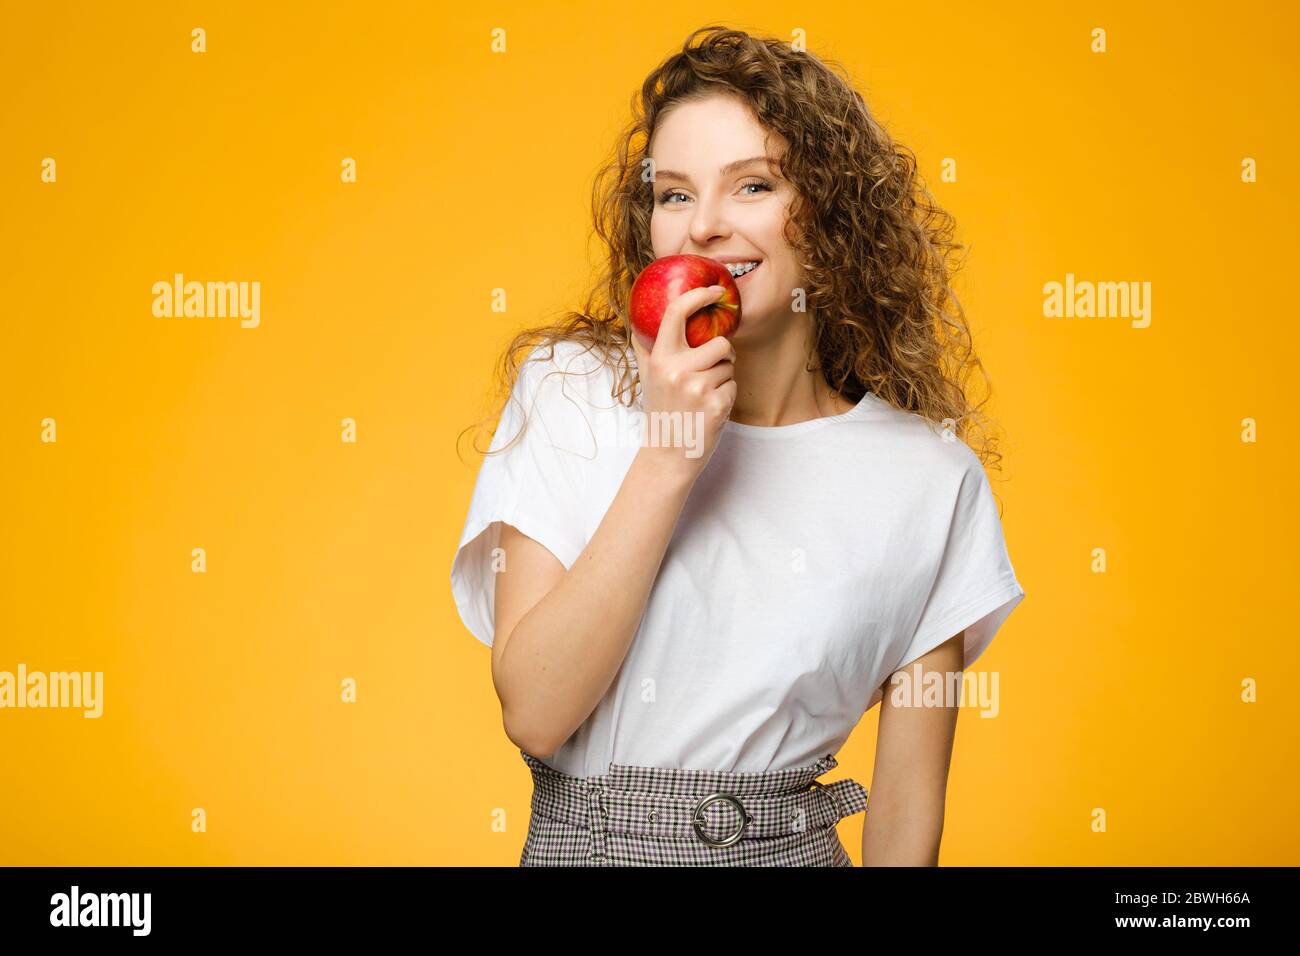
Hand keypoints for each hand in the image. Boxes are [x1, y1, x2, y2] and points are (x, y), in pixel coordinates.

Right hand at [629, 284, 736, 477]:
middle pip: (720, 343)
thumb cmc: (661, 413)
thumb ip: (648, 348)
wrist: (668, 456)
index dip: (698, 295)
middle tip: (708, 373)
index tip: (714, 290)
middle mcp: (678, 370)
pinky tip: (710, 410)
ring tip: (704, 396)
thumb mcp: (648, 378)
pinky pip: (734, 386)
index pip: (677, 313)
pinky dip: (727, 396)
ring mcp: (698, 388)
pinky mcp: (717, 405)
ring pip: (730, 365)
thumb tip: (641, 318)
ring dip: (724, 378)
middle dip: (722, 355)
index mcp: (660, 359)